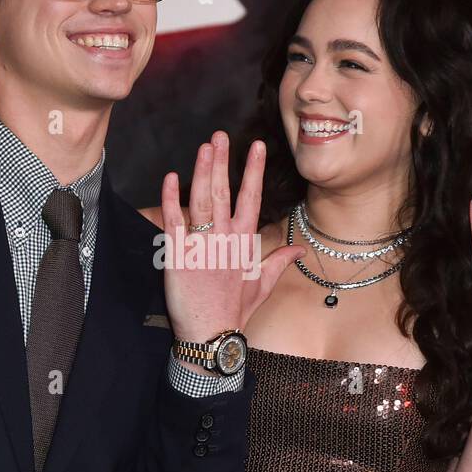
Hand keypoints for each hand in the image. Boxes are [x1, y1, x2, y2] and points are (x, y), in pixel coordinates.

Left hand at [159, 133, 304, 345]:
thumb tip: (301, 249)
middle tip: (220, 136)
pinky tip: (170, 178)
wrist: (210, 335)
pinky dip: (171, 200)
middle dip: (223, 162)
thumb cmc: (235, 311)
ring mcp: (200, 246)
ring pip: (202, 202)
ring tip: (203, 147)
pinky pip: (173, 222)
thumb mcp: (261, 285)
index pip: (251, 199)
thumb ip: (280, 261)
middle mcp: (224, 240)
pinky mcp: (177, 256)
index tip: (256, 146)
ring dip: (202, 173)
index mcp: (244, 243)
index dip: (253, 171)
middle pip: (224, 194)